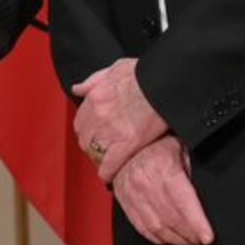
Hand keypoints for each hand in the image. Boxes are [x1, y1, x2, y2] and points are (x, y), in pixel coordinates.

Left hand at [71, 57, 167, 183]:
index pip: (80, 121)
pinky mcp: (127, 144)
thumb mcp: (115, 69)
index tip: (94, 133)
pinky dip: (108, 172)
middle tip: (101, 149)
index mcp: (95, 98)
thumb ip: (94, 80)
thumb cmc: (145, 74)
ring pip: (95, 152)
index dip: (88, 130)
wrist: (166, 83)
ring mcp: (111, 132)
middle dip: (92, 145)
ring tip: (107, 161)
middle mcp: (98, 116)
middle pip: (85, 139)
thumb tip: (78, 89)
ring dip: (99, 158)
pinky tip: (108, 176)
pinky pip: (110, 164)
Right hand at [111, 135, 213, 244]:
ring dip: (176, 239)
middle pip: (171, 219)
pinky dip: (157, 237)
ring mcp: (133, 194)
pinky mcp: (125, 202)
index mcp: (163, 168)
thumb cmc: (157, 146)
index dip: (197, 223)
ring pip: (157, 227)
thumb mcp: (181, 151)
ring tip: (189, 242)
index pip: (184, 202)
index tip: (207, 238)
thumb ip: (192, 174)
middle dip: (189, 235)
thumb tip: (207, 197)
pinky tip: (169, 239)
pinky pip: (142, 227)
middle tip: (201, 241)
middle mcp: (145, 182)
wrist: (127, 145)